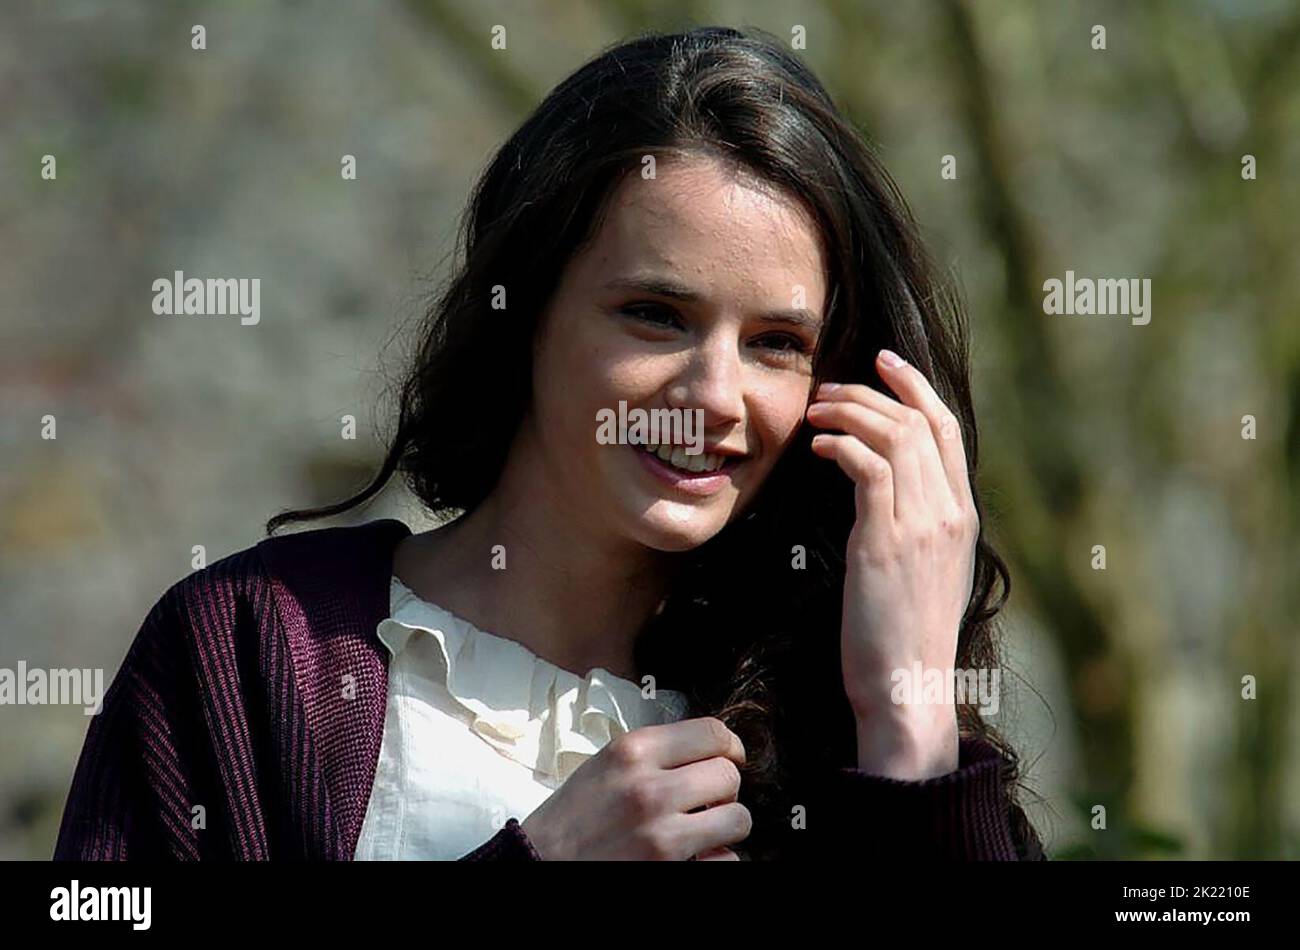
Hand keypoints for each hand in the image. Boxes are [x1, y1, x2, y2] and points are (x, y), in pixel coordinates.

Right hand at [519, 716, 750, 859]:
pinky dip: (719, 860)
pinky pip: (727, 860)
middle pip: (729, 775)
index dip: (730, 747)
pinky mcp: (668, 869)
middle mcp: (649, 787)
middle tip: (708, 801)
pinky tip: (699, 857)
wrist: (538, 862)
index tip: (729, 758)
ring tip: (705, 831)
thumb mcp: (604, 764)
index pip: (712, 732)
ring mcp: (660, 833)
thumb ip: (653, 754)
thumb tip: (706, 753)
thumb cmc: (571, 817)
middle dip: (724, 790)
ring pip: (738, 818)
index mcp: (633, 751)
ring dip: (726, 826)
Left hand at [806, 349, 978, 779]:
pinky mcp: (885, 540)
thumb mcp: (925, 572)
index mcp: (963, 516)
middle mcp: (949, 512)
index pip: (947, 431)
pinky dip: (840, 445)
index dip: (916, 389)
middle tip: (830, 387)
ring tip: (816, 412)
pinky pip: (867, 467)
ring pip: (893, 435)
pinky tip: (818, 447)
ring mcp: (921, 524)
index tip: (886, 364)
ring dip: (849, 412)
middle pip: (919, 422)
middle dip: (873, 391)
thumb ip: (917, 527)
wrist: (908, 686)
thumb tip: (884, 494)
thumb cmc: (905, 637)